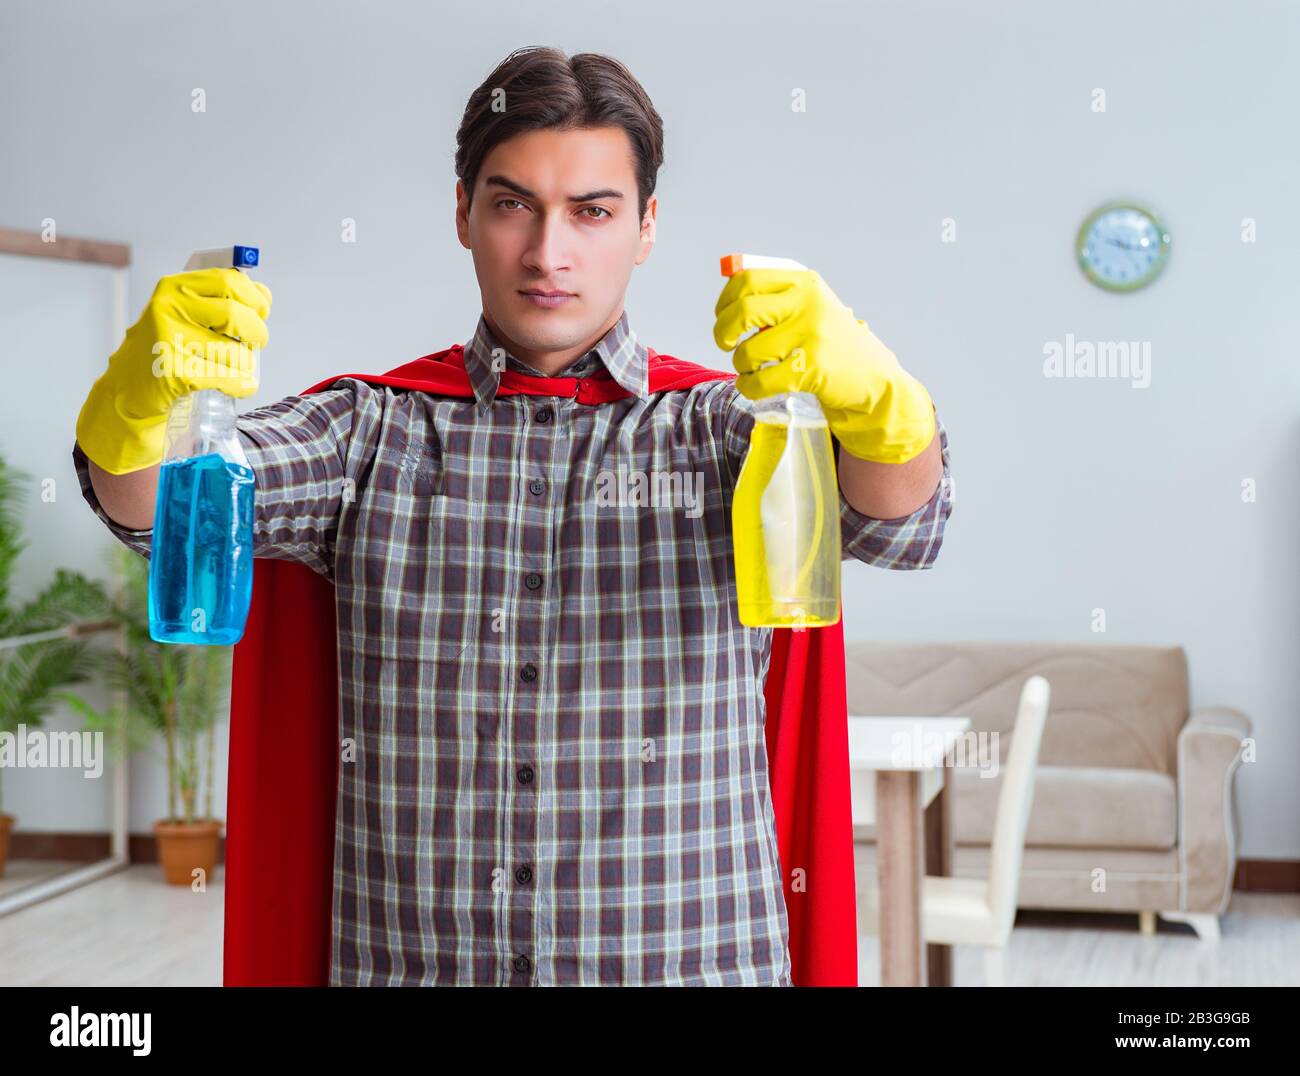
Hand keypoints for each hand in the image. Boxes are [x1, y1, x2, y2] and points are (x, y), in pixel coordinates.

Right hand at [76, 268, 271, 473]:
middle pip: (236, 315)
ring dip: (246, 364)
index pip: (229, 280)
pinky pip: (228, 378)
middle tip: (257, 342)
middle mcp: (168, 309)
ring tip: (238, 367)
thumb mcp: (183, 313)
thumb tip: (263, 293)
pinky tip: (240, 385)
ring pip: (235, 351)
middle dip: (257, 332)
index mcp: (174, 287)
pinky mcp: (175, 372)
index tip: (262, 311)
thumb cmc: (166, 347)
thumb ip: (218, 299)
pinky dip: (242, 385)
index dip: (255, 297)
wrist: (128, 389)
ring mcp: (169, 340)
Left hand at [713, 266, 934, 463]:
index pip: (747, 280)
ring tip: (750, 369)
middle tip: (725, 344)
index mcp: (805, 283)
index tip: (723, 316)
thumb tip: (727, 302)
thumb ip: (776, 299)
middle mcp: (809, 304)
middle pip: (743, 311)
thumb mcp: (812, 307)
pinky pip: (760, 381)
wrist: (873, 377)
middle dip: (722, 331)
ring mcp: (812, 336)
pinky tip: (754, 386)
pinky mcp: (812, 368)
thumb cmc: (832, 342)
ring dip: (740, 365)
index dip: (725, 300)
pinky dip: (749, 387)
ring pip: (749, 352)